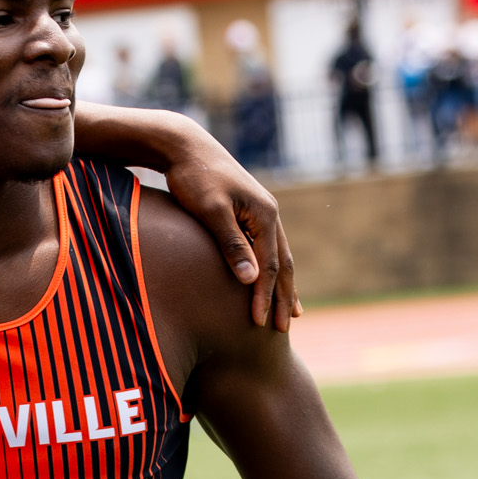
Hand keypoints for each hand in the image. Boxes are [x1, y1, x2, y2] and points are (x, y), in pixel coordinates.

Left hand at [157, 141, 299, 331]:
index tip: (259, 324)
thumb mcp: (210, 211)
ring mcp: (261, 214)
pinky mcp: (249, 215)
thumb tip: (250, 279)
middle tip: (283, 330)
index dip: (264, 296)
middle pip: (282, 265)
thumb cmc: (193, 178)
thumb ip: (230, 244)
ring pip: (279, 258)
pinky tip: (269, 282)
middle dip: (283, 298)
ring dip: (284, 287)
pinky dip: (272, 270)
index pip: (269, 266)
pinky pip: (267, 249)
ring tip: (291, 314)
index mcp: (264, 216)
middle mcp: (269, 215)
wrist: (186, 148)